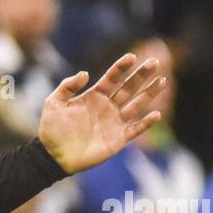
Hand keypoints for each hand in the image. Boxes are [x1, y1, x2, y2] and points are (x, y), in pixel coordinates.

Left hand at [37, 53, 167, 173]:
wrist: (53, 156)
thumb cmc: (51, 130)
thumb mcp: (53, 103)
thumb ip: (67, 86)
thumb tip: (85, 74)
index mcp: (94, 96)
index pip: (112, 78)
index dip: (121, 67)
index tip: (131, 56)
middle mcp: (107, 106)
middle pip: (128, 87)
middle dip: (141, 75)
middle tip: (154, 61)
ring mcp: (114, 122)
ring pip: (136, 104)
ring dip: (149, 93)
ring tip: (162, 80)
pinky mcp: (117, 139)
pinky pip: (135, 129)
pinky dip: (146, 123)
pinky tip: (157, 114)